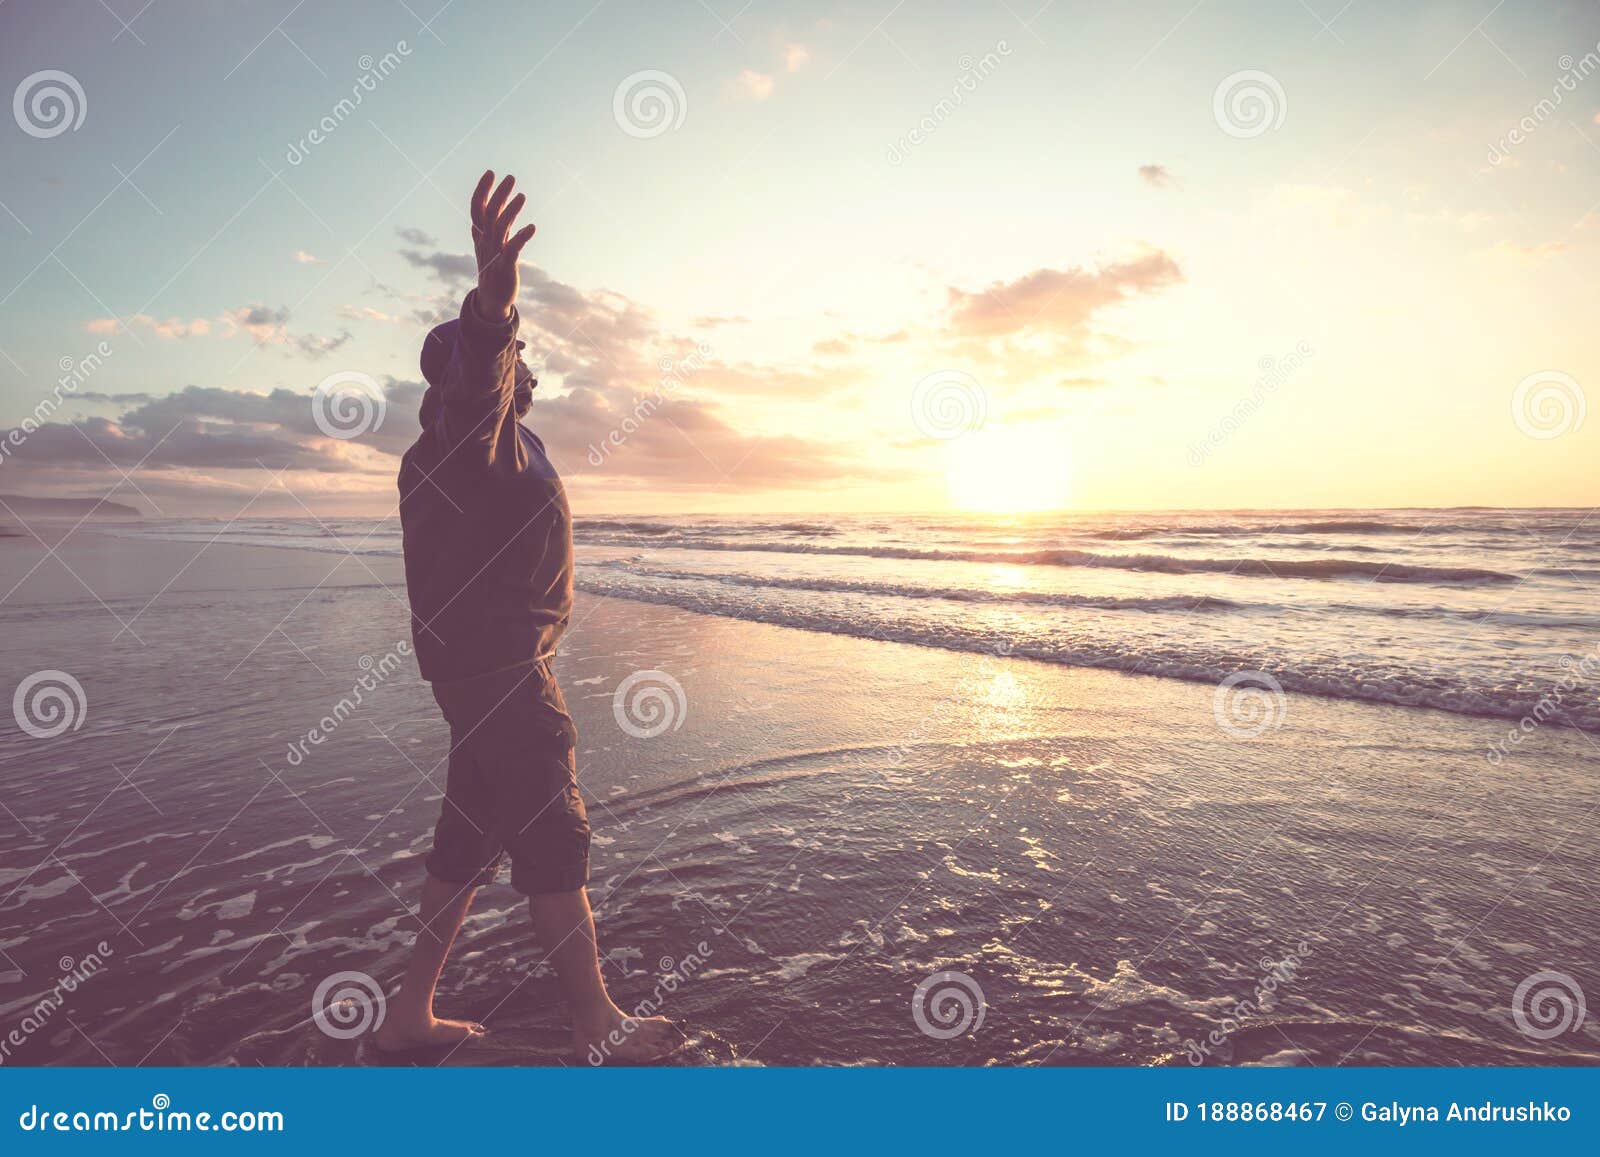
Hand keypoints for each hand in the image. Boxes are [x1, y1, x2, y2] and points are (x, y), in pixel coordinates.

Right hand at [470, 170, 536, 321]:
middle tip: (510, 177)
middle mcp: (486, 242)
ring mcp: (495, 254)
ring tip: (522, 196)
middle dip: (498, 194)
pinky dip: (521, 237)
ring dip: (510, 211)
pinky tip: (532, 228)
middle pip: (488, 214)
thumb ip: (482, 235)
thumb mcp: (485, 252)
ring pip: (499, 228)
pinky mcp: (505, 266)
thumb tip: (474, 224)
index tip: (491, 172)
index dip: (482, 190)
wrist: (493, 300)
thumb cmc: (492, 272)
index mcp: (482, 236)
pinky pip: (512, 249)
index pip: (477, 209)